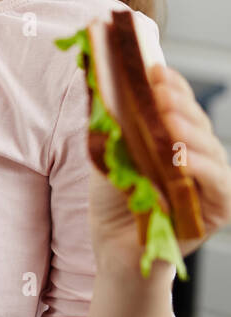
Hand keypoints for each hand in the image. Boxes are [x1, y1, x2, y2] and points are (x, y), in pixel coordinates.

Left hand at [90, 64, 230, 273]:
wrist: (113, 247)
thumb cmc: (115, 200)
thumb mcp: (108, 153)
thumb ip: (111, 124)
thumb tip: (99, 83)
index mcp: (177, 140)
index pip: (181, 106)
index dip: (172, 86)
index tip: (153, 68)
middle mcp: (199, 158)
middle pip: (197, 123)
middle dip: (179, 102)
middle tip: (158, 87)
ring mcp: (211, 184)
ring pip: (210, 150)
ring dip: (189, 130)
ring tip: (168, 115)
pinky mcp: (216, 211)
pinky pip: (217, 185)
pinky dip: (200, 168)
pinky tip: (183, 155)